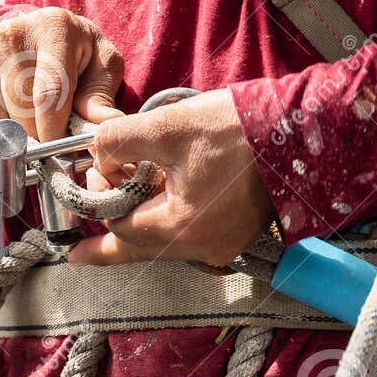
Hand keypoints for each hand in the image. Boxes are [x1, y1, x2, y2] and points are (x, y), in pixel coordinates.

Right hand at [0, 7, 123, 141]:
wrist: (32, 34)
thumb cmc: (73, 55)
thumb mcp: (100, 66)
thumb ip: (102, 97)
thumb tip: (106, 127)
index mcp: (53, 27)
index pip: (49, 94)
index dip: (54, 133)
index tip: (58, 151)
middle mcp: (10, 32)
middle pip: (20, 112)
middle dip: (36, 138)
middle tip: (46, 138)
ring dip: (11, 137)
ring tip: (25, 124)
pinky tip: (0, 116)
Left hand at [68, 89, 273, 266]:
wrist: (297, 130)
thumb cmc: (235, 128)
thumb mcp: (164, 126)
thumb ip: (118, 142)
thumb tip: (97, 156)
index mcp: (181, 226)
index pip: (120, 227)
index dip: (101, 199)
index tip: (98, 170)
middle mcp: (202, 247)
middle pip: (139, 247)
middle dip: (111, 234)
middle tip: (79, 249)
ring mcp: (222, 244)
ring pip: (163, 243)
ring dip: (140, 223)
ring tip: (122, 199)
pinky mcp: (235, 234)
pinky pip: (188, 237)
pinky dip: (168, 220)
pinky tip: (158, 199)